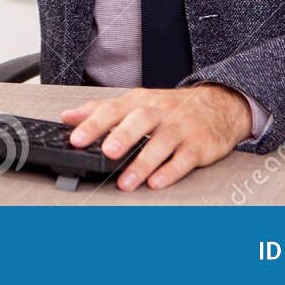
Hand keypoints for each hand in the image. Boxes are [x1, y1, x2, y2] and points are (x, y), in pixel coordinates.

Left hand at [60, 83, 250, 190]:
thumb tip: (67, 117)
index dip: (93, 123)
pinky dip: (170, 172)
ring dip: (143, 163)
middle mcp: (160, 112)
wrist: (217, 105)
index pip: (113, 109)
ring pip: (161, 143)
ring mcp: (180, 128)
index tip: (76, 137)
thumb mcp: (135, 102)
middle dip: (122, 136)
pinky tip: (157, 183)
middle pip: (140, 120)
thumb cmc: (170, 108)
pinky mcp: (198, 146)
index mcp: (140, 101)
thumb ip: (101, 110)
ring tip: (126, 181)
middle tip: (106, 152)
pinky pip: (184, 159)